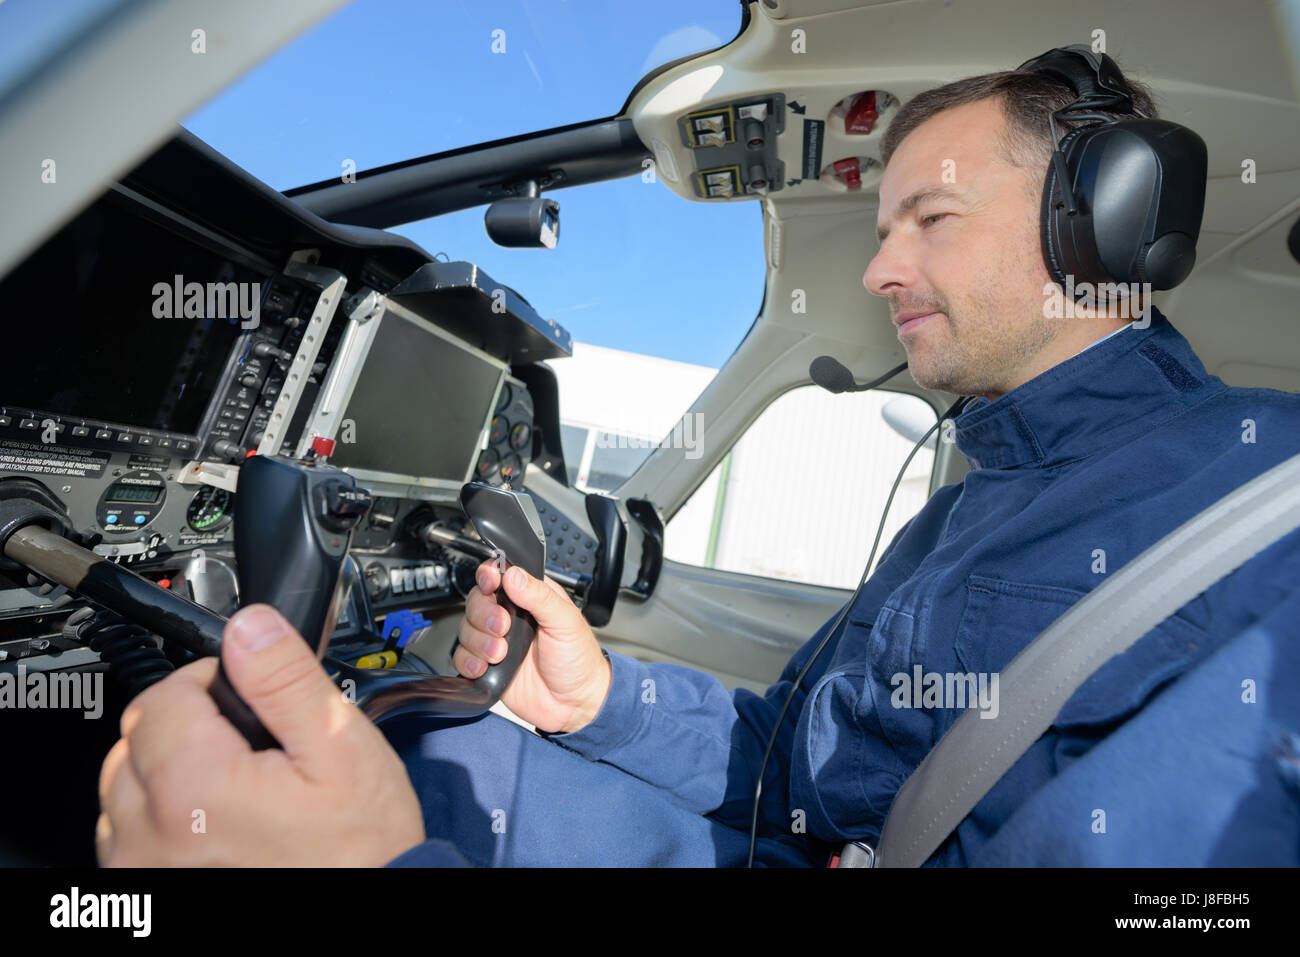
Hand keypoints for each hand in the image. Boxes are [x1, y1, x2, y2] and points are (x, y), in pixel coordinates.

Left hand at [96, 604, 425, 866]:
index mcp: (195, 787)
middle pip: (140, 735)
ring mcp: (142, 869)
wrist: (363, 907)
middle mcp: (151, 834)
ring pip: (128, 782)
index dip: (216, 682)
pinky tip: (217, 822)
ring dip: (171, 770)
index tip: (254, 702)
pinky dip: (163, 816)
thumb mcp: (340, 746)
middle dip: (191, 725)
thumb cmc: (358, 847)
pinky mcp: (143, 893)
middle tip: (255, 748)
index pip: (164, 692)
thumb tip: (249, 627)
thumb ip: (285, 680)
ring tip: (238, 787)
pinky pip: (129, 831)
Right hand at [454, 561, 610, 734]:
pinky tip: (485, 667)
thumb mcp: (566, 622)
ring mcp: (497, 640)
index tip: (490, 584)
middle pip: (476, 600)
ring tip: (501, 654)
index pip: (499, 576)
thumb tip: (514, 575)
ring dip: (479, 641)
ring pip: (466, 628)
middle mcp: (510, 616)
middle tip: (503, 628)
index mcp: (530, 598)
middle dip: (484, 614)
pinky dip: (468, 661)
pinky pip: (462, 657)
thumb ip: (539, 596)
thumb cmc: (579, 661)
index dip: (488, 576)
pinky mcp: (487, 665)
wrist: (575, 704)